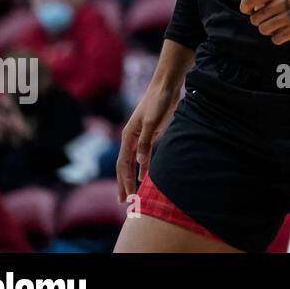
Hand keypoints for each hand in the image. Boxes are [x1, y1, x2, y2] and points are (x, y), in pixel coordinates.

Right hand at [117, 78, 179, 203]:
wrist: (166, 86)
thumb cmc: (158, 102)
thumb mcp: (152, 122)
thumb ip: (145, 142)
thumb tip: (138, 163)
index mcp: (128, 136)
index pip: (123, 164)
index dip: (124, 181)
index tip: (127, 196)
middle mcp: (131, 138)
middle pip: (124, 165)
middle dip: (123, 184)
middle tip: (124, 202)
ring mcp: (140, 137)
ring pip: (132, 162)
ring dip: (131, 178)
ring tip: (132, 194)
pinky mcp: (150, 134)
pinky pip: (143, 155)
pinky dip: (143, 167)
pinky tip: (145, 177)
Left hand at [240, 0, 289, 44]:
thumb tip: (248, 5)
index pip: (249, 0)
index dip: (245, 8)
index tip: (250, 12)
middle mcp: (283, 1)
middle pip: (255, 19)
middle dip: (261, 22)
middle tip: (273, 21)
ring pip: (263, 30)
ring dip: (270, 31)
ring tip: (281, 27)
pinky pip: (275, 39)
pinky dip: (279, 38)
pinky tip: (288, 33)